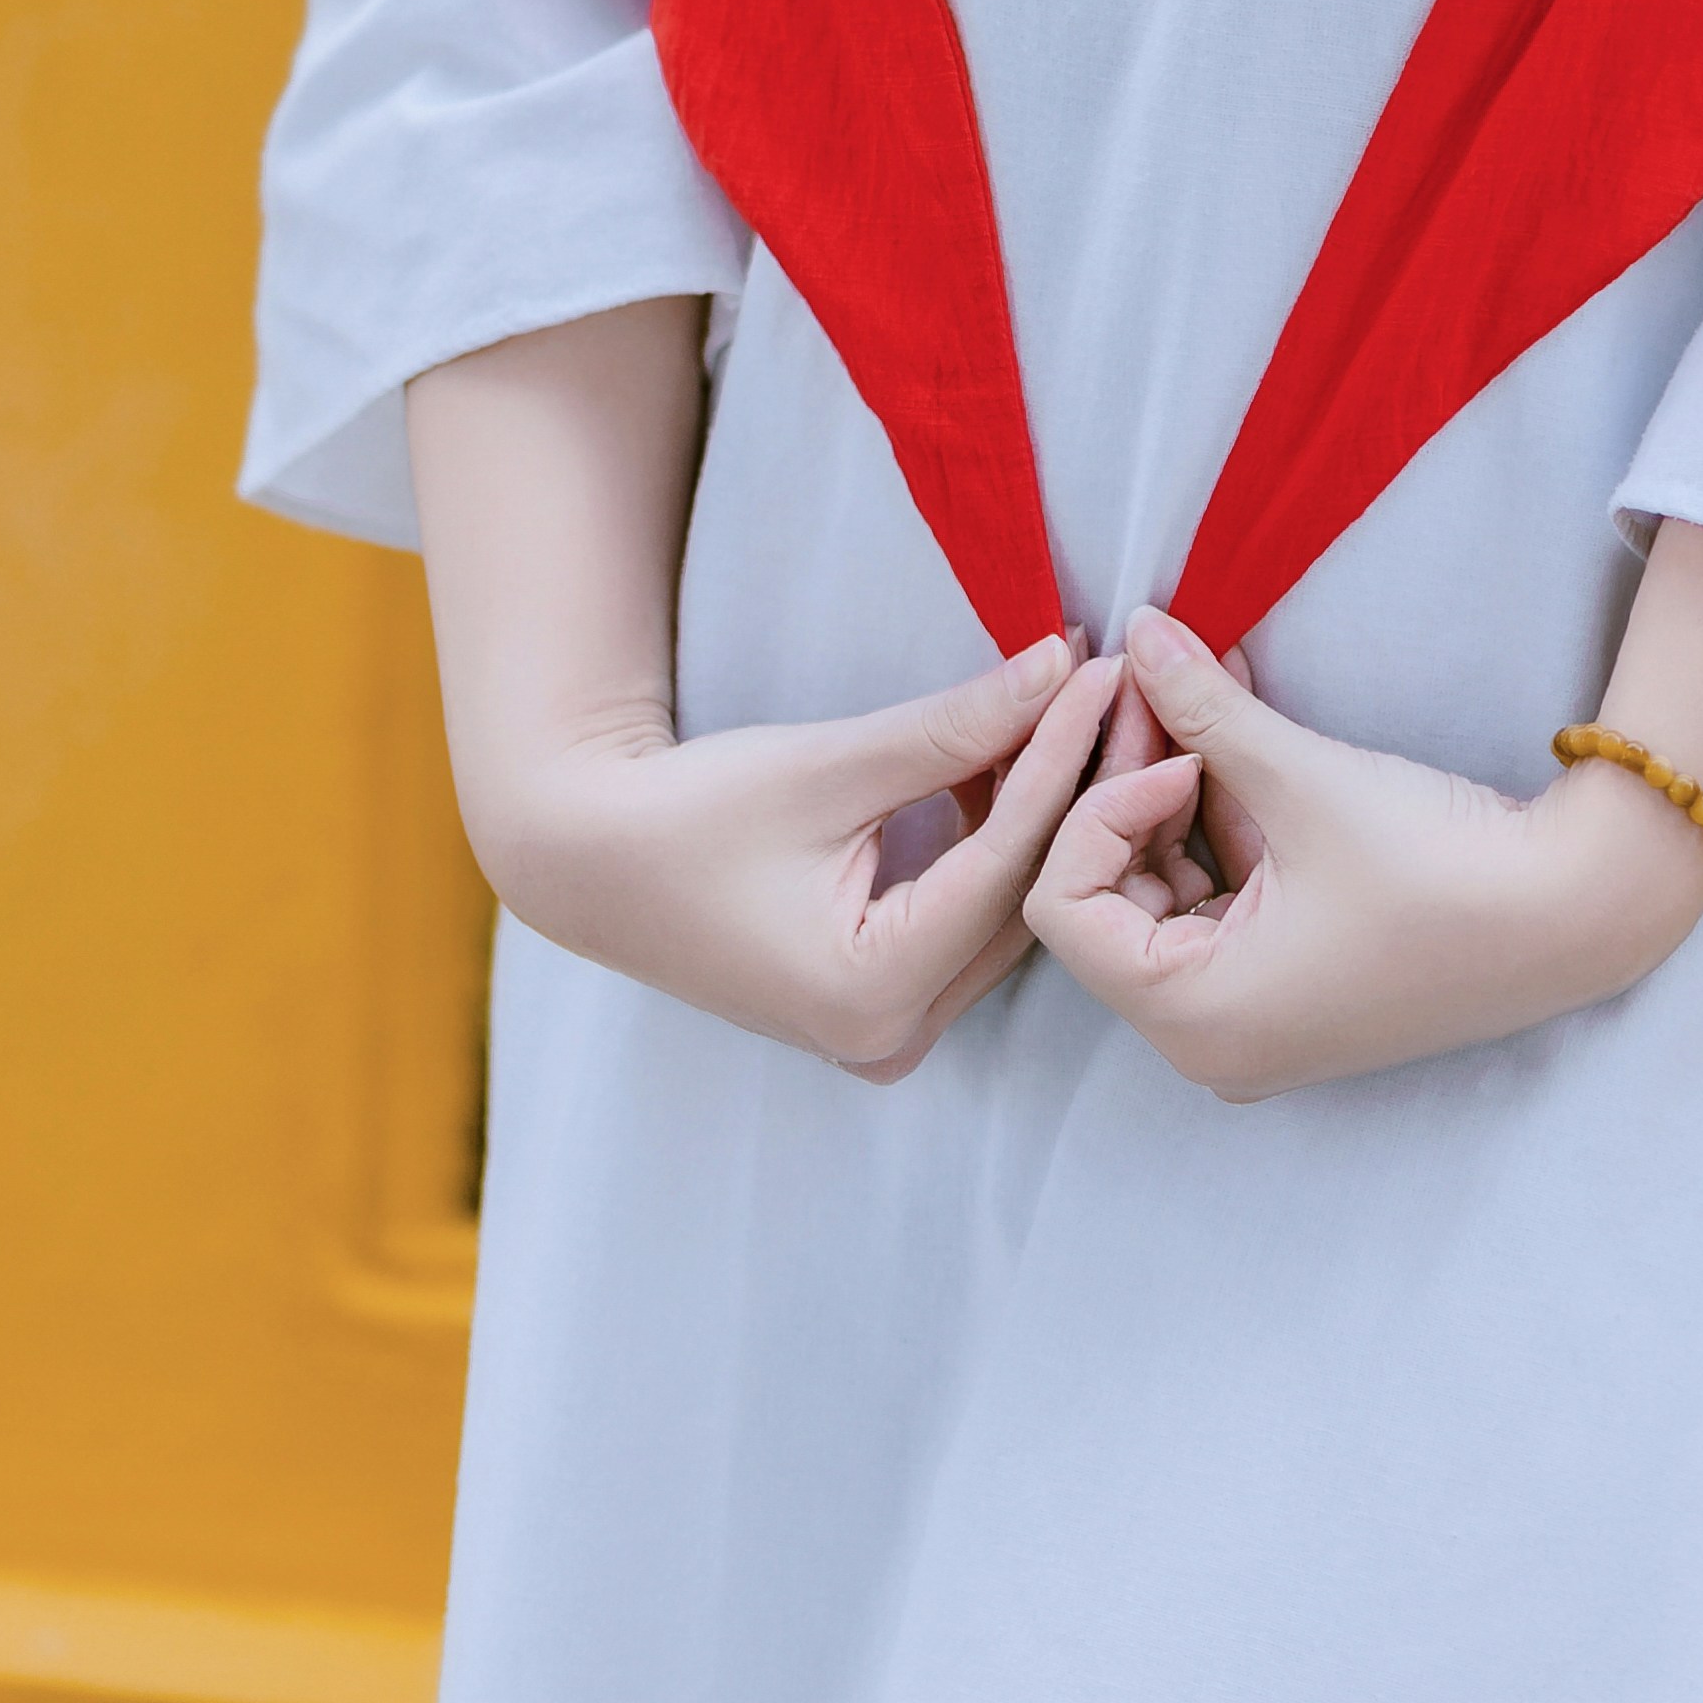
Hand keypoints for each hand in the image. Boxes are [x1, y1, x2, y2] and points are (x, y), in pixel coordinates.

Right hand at [477, 634, 1123, 1081]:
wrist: (590, 862)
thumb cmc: (690, 814)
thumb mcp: (829, 763)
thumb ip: (953, 726)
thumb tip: (1059, 664)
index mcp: (873, 993)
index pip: (1003, 860)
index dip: (1058, 756)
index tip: (1100, 672)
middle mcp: (890, 1037)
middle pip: (1014, 898)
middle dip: (1065, 789)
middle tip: (1113, 692)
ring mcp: (884, 1033)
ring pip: (999, 913)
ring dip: (1037, 816)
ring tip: (1081, 713)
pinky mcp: (876, 1007)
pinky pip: (965, 923)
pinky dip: (993, 846)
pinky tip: (1021, 762)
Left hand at [1022, 612, 1702, 1101]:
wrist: (1574, 908)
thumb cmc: (1436, 868)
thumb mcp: (1301, 779)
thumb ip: (1202, 706)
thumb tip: (1137, 629)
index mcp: (1197, 1019)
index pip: (1065, 909)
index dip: (1096, 807)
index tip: (1170, 740)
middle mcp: (1212, 1036)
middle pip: (1111, 896)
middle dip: (1129, 781)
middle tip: (1157, 684)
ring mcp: (1257, 1012)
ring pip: (1167, 886)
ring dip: (1176, 783)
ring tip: (1199, 684)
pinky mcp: (1297, 976)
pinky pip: (1223, 893)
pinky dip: (1223, 810)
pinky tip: (1237, 714)